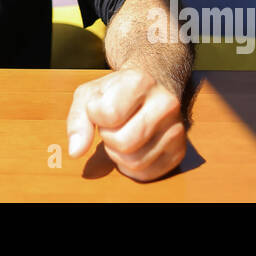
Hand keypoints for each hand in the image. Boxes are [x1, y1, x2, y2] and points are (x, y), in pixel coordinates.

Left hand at [65, 66, 186, 181]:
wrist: (151, 86)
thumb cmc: (117, 91)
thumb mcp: (89, 95)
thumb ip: (77, 120)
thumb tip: (76, 151)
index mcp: (141, 82)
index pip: (108, 114)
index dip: (95, 114)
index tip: (101, 105)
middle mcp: (166, 104)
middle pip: (123, 143)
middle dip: (108, 137)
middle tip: (112, 124)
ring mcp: (177, 129)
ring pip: (135, 162)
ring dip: (118, 154)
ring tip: (122, 134)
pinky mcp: (179, 151)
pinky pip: (146, 174)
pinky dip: (131, 167)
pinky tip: (133, 147)